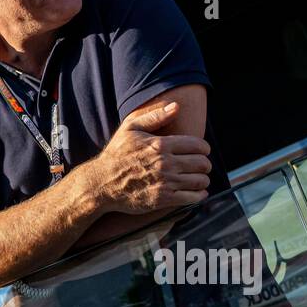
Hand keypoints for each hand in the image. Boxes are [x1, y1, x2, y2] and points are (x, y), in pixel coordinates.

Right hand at [86, 101, 210, 215]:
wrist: (101, 183)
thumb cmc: (116, 154)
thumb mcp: (130, 128)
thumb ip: (155, 116)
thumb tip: (176, 106)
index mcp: (160, 144)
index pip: (198, 145)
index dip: (204, 148)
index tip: (202, 151)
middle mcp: (165, 164)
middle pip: (202, 163)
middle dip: (205, 164)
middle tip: (202, 165)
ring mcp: (165, 183)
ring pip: (200, 180)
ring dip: (203, 179)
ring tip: (199, 178)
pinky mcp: (163, 200)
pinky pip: (193, 198)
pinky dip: (200, 195)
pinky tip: (198, 192)